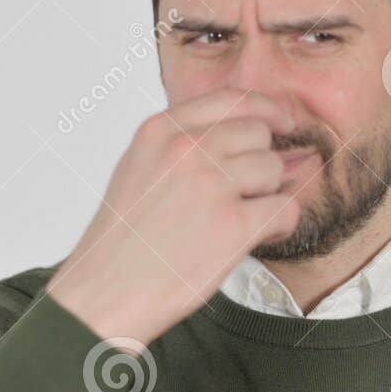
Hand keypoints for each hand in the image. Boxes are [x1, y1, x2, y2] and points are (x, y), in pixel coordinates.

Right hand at [46, 89, 303, 347]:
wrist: (104, 293)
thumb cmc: (123, 241)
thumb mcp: (141, 170)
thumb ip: (191, 146)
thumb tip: (264, 136)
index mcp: (159, 131)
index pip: (231, 98)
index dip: (265, 109)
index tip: (282, 122)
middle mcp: (186, 149)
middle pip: (258, 132)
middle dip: (260, 161)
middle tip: (244, 193)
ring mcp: (210, 184)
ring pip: (274, 168)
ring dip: (268, 194)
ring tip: (240, 219)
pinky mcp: (234, 224)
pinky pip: (286, 207)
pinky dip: (282, 223)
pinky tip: (259, 236)